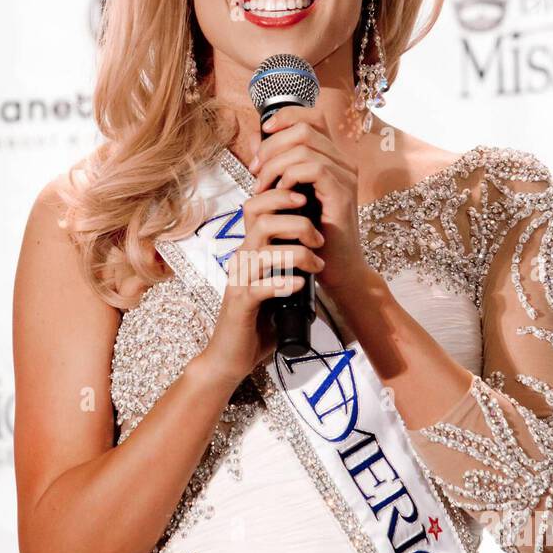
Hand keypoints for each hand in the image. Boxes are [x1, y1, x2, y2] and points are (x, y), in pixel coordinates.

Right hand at [202, 185, 324, 384]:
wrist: (232, 355)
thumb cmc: (256, 321)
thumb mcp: (276, 285)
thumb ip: (290, 266)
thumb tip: (321, 250)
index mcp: (249, 251)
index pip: (257, 208)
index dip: (281, 197)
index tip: (307, 201)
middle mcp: (241, 260)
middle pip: (263, 220)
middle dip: (298, 223)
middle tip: (319, 240)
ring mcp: (238, 281)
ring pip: (265, 250)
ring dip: (297, 254)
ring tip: (316, 266)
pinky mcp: (240, 304)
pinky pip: (260, 286)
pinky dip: (284, 282)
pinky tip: (299, 285)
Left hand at [249, 106, 369, 293]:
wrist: (336, 269)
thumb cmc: (311, 235)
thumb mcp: (287, 194)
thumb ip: (273, 164)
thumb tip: (254, 137)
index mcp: (332, 158)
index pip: (312, 118)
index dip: (286, 117)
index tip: (263, 134)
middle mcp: (343, 162)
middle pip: (304, 129)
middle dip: (271, 146)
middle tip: (256, 171)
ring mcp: (345, 177)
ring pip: (306, 147)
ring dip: (275, 164)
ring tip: (263, 187)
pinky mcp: (342, 194)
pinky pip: (314, 168)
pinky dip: (290, 176)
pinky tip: (280, 192)